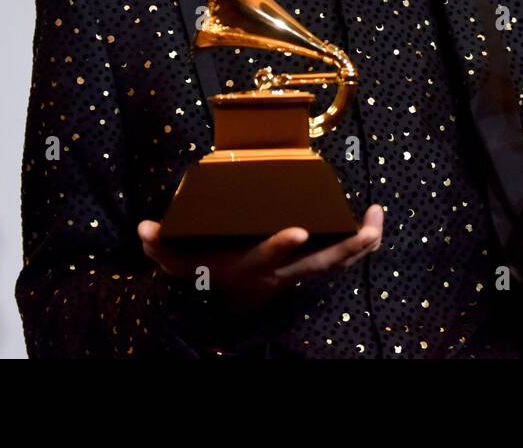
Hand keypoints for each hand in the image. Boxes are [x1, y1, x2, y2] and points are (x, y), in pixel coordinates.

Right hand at [137, 205, 383, 313]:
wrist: (220, 306)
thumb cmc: (202, 273)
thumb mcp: (177, 261)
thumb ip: (161, 245)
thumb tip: (143, 228)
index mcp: (249, 266)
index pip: (265, 258)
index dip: (280, 246)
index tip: (297, 230)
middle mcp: (280, 273)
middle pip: (320, 264)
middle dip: (346, 246)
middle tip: (368, 223)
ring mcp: (297, 272)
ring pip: (338, 263)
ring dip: (362, 243)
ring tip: (378, 215)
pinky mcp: (307, 267)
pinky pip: (341, 259)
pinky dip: (360, 244)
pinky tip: (373, 221)